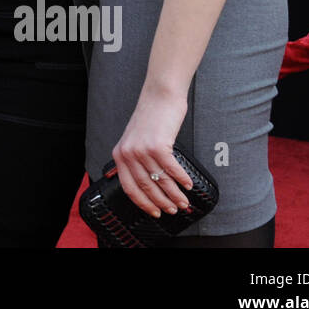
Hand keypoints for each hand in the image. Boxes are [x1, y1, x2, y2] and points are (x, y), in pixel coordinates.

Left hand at [111, 90, 192, 217]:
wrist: (159, 96)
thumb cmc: (150, 118)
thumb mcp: (135, 140)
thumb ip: (136, 160)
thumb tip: (149, 186)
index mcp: (120, 154)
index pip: (129, 188)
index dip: (143, 203)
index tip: (154, 212)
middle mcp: (128, 153)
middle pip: (146, 187)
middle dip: (162, 202)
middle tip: (173, 210)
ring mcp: (142, 150)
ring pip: (160, 181)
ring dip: (174, 194)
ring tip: (183, 202)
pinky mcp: (158, 145)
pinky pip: (172, 170)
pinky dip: (182, 180)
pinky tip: (189, 185)